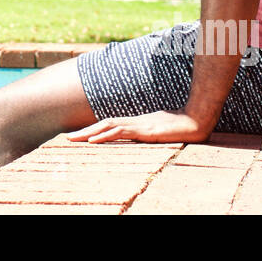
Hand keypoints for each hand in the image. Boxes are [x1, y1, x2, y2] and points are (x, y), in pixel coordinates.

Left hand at [66, 110, 212, 143]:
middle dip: (83, 131)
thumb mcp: (160, 131)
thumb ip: (149, 134)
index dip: (93, 130)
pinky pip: (120, 132)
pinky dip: (104, 135)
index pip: (109, 125)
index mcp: (135, 123)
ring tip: (72, 140)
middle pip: (103, 124)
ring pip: (107, 126)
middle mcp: (133, 121)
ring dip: (88, 133)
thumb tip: (143, 137)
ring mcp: (138, 124)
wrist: (196, 120)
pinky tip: (93, 141)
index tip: (78, 136)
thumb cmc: (180, 125)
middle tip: (65, 138)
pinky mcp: (144, 130)